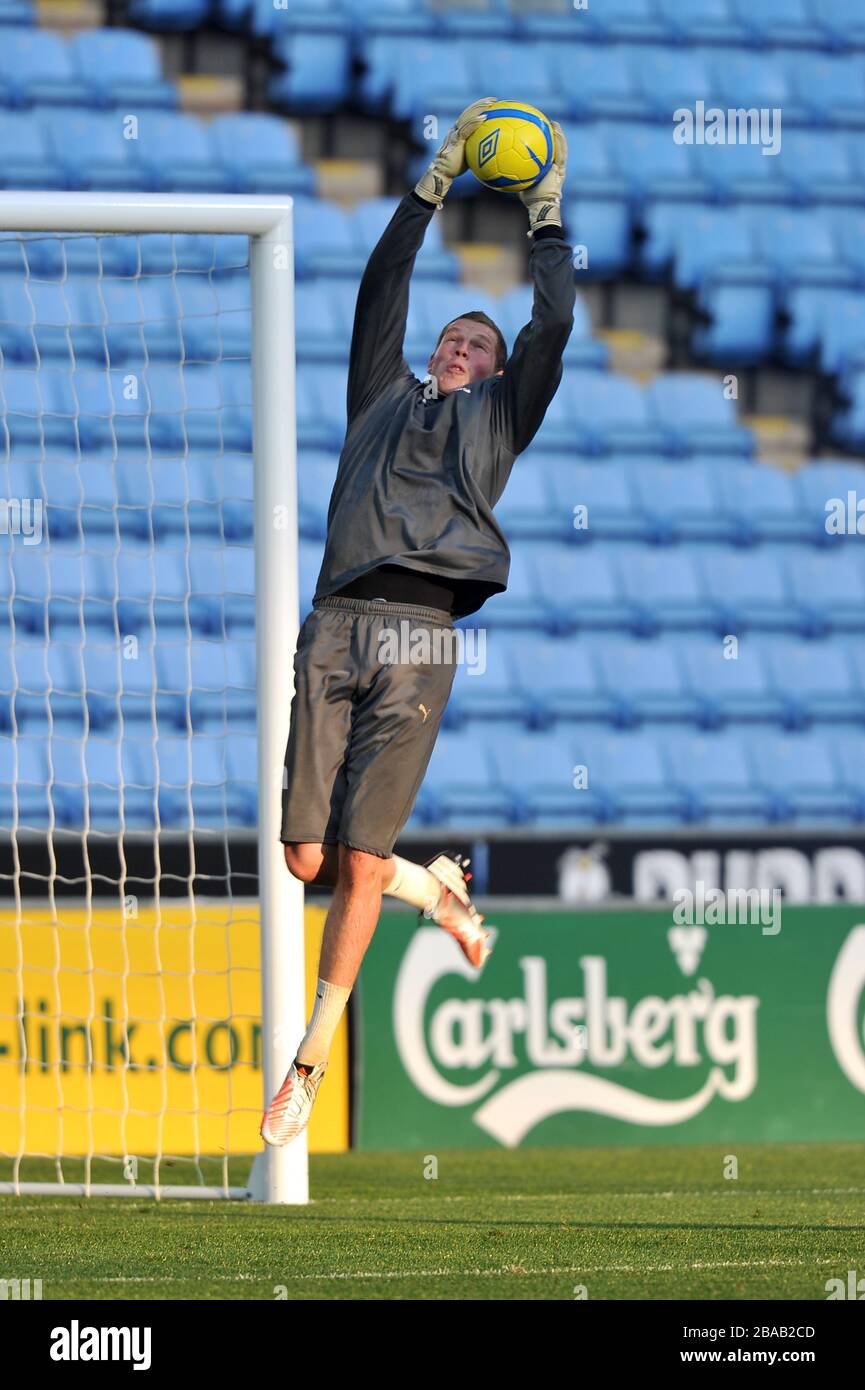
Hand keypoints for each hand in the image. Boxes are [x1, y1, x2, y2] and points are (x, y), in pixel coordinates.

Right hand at [414, 97, 498, 207]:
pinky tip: (484, 117)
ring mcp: (454, 133)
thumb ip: (476, 147)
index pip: (469, 115)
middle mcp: (455, 129)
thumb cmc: (456, 167)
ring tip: (490, 104)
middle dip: (480, 104)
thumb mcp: (468, 154)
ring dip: (479, 108)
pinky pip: (466, 129)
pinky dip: (475, 122)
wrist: (442, 173)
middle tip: (493, 99)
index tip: (492, 103)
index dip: (479, 107)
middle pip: (468, 112)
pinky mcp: (455, 140)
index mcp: (458, 131)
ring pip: (467, 116)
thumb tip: (492, 149)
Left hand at [518, 121, 566, 236]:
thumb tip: (495, 169)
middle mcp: (554, 167)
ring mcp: (559, 168)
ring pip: (561, 147)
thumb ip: (513, 174)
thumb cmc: (529, 199)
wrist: (541, 206)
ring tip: (553, 124)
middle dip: (552, 135)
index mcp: (547, 169)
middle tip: (546, 123)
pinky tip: (554, 132)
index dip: (544, 142)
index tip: (537, 131)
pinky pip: (561, 153)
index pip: (546, 152)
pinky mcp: (561, 170)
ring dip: (558, 135)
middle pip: (555, 147)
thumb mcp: (519, 183)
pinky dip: (559, 142)